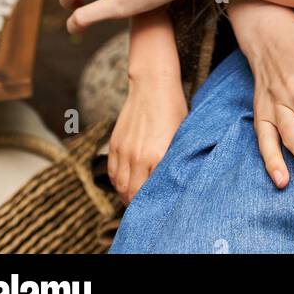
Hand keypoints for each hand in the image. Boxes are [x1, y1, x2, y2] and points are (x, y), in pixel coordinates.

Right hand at [109, 71, 188, 204]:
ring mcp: (124, 150)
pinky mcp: (115, 143)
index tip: (156, 209)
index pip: (150, 192)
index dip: (152, 204)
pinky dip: (117, 182)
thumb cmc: (173, 108)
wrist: (153, 84)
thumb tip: (174, 179)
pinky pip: (112, 171)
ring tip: (134, 199)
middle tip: (145, 208)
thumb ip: (174, 159)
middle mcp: (138, 156)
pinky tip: (124, 183)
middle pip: (132, 194)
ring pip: (119, 185)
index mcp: (158, 156)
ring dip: (125, 196)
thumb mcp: (181, 135)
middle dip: (137, 205)